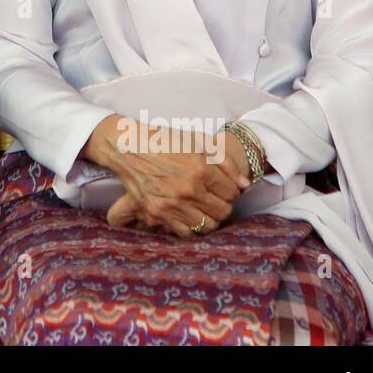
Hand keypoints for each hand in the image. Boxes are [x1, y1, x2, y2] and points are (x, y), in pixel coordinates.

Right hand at [85, 115, 247, 237]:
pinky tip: (188, 212)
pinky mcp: (157, 213)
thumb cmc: (165, 140)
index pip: (232, 193)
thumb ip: (226, 162)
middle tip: (214, 196)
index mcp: (200, 170)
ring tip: (202, 205)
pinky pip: (186, 232)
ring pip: (207, 225)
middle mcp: (188, 190)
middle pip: (223, 212)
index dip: (230, 189)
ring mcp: (172, 204)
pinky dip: (191, 225)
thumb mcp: (198, 140)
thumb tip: (244, 185)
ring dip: (209, 216)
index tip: (222, 185)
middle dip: (223, 204)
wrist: (129, 147)